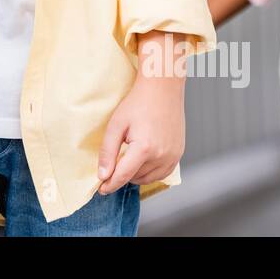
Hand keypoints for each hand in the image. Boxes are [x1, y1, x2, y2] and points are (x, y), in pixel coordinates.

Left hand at [97, 70, 185, 193]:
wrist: (162, 89)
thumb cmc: (137, 103)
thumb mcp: (116, 125)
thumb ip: (108, 152)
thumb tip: (102, 175)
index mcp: (144, 149)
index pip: (123, 176)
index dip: (110, 185)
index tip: (101, 189)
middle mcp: (161, 156)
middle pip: (135, 178)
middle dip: (122, 175)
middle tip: (115, 161)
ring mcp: (173, 156)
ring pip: (149, 178)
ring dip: (136, 174)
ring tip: (129, 157)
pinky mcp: (179, 154)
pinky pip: (162, 173)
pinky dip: (151, 172)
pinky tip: (143, 160)